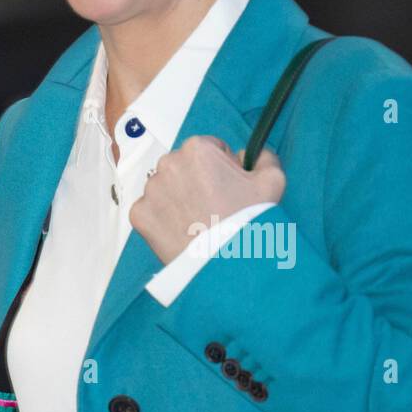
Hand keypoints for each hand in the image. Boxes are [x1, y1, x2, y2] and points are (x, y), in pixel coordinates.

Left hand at [129, 135, 284, 265]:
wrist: (225, 263)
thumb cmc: (248, 221)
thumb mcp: (272, 182)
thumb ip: (264, 157)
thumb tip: (252, 154)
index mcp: (198, 149)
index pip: (209, 148)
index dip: (222, 167)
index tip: (227, 187)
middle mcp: (168, 163)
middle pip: (184, 166)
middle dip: (197, 181)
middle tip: (214, 207)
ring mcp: (151, 190)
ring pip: (166, 188)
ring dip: (179, 199)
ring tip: (199, 221)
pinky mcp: (139, 214)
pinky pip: (151, 210)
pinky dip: (163, 219)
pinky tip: (183, 231)